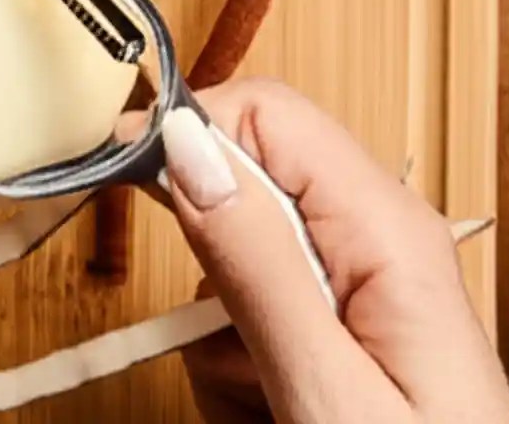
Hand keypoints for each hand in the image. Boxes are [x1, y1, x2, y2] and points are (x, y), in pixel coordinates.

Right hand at [130, 77, 508, 422]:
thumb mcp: (326, 387)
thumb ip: (255, 262)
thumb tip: (189, 145)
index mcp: (386, 228)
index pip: (268, 115)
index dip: (188, 132)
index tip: (123, 181)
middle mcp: (374, 237)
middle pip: (244, 184)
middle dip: (207, 261)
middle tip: (234, 345)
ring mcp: (354, 281)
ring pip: (232, 259)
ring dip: (221, 332)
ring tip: (271, 400)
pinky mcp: (335, 323)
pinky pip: (246, 313)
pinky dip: (237, 365)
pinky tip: (275, 408)